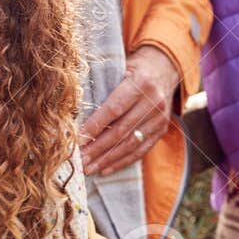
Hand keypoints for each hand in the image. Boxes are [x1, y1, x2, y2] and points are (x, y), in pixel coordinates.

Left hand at [81, 46, 179, 175]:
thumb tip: (74, 108)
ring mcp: (159, 119)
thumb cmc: (132, 69)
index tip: (77, 139)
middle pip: (121, 130)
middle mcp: (153, 102)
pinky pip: (141, 151)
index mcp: (141, 83)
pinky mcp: (161, 131)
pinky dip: (122, 162)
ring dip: (107, 159)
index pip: (114, 109)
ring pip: (130, 144)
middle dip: (98, 148)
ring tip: (88, 168)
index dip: (95, 126)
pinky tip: (105, 169)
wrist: (165, 69)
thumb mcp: (120, 68)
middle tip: (80, 160)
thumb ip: (102, 85)